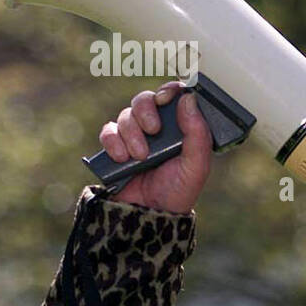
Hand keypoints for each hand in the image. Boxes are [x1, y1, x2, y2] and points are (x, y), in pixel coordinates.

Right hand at [100, 82, 211, 213]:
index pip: (174, 97)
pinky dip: (113, 141)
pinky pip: (108, 131)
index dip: (169, 90)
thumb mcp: (197, 164)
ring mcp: (135, 136)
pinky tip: (122, 158)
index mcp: (181, 128)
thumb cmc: (179, 191)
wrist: (150, 216)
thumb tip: (189, 98)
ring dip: (132, 133)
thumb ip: (197, 133)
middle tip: (153, 130)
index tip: (168, 96)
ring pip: (126, 115)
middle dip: (146, 110)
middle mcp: (158, 128)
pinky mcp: (116, 147)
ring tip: (141, 157)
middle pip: (145, 99)